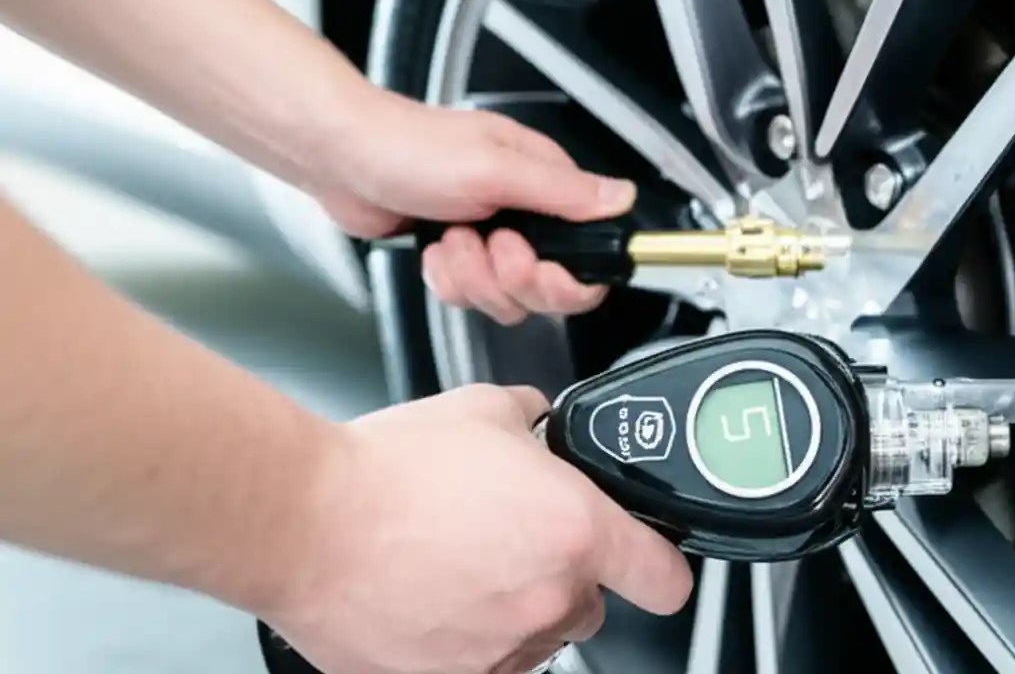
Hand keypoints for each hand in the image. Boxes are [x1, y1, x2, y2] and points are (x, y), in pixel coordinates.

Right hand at [263, 385, 691, 673]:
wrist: (302, 521)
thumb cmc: (384, 471)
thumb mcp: (482, 410)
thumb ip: (535, 421)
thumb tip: (542, 424)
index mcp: (574, 531)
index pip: (666, 579)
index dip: (660, 566)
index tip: (649, 562)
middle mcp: (548, 599)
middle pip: (591, 605)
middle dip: (562, 576)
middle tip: (508, 540)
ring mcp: (500, 650)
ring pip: (534, 636)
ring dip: (511, 608)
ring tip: (454, 563)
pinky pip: (482, 664)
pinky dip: (466, 639)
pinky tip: (429, 597)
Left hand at [316, 90, 635, 324]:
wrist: (342, 157)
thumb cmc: (407, 146)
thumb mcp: (495, 167)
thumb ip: (563, 191)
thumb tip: (620, 198)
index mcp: (543, 182)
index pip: (588, 250)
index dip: (568, 276)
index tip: (541, 269)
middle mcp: (522, 211)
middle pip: (548, 286)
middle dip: (512, 278)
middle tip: (489, 246)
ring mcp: (488, 236)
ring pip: (505, 297)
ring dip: (473, 277)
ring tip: (453, 237)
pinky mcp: (458, 255)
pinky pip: (470, 295)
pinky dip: (449, 280)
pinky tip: (434, 250)